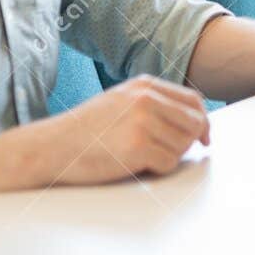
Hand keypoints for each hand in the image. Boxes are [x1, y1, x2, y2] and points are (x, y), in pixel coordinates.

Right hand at [32, 75, 209, 184]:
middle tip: (169, 152)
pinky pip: (169, 163)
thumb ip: (154, 104)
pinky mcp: (137, 147)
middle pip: (195, 123)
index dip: (202, 121)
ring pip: (184, 145)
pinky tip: (137, 165)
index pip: (193, 101)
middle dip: (189, 142)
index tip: (203, 137)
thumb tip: (194, 122)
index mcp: (145, 85)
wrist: (50, 147)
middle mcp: (146, 99)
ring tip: (142, 157)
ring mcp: (142, 122)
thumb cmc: (85, 130)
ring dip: (169, 156)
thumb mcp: (121, 101)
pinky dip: (158, 169)